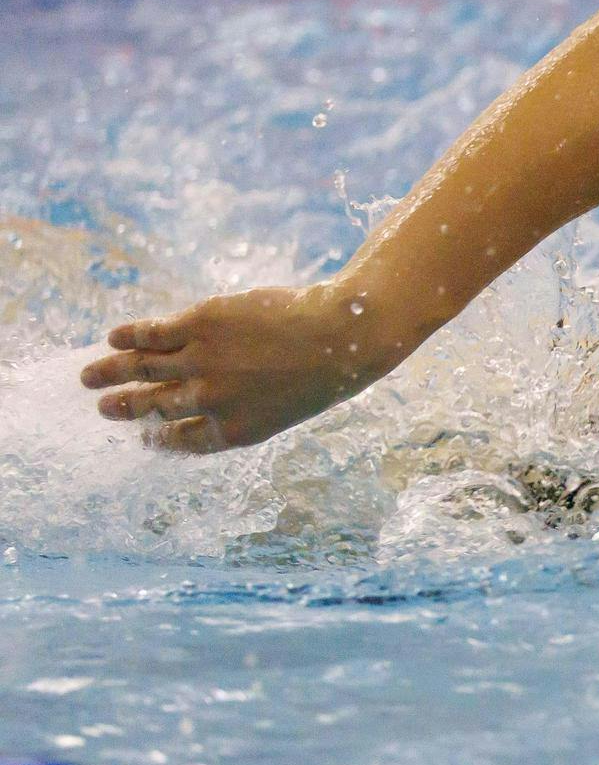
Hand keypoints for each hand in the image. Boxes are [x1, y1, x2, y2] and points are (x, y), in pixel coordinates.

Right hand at [79, 283, 397, 453]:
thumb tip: (207, 404)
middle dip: (124, 408)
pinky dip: (130, 336)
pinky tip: (114, 338)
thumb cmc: (325, 370)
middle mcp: (209, 401)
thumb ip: (244, 409)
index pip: (179, 440)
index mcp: (232, 431)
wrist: (343, 335)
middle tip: (102, 408)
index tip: (141, 435)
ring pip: (143, 370)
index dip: (156, 438)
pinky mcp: (201, 324)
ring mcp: (202, 362)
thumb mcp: (284, 405)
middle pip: (153, 408)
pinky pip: (154, 333)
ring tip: (89, 377)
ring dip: (111, 373)